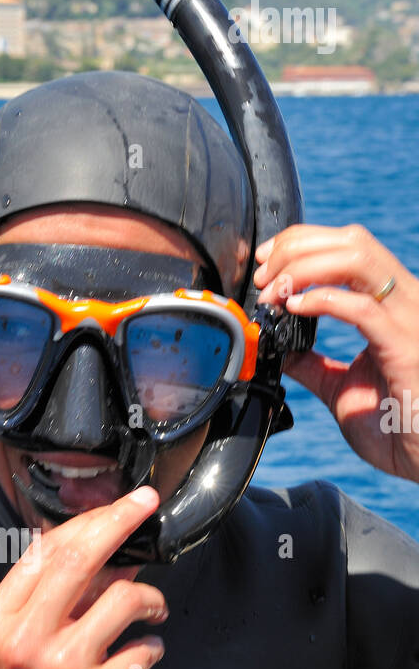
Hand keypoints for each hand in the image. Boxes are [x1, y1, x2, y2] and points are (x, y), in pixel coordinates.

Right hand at [0, 488, 168, 668]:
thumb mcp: (8, 649)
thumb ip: (42, 602)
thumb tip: (97, 549)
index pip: (46, 550)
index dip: (91, 519)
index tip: (122, 504)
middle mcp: (25, 639)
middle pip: (81, 557)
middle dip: (121, 522)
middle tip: (146, 508)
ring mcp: (63, 667)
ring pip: (124, 597)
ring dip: (149, 599)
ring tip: (152, 611)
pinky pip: (144, 647)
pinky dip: (153, 646)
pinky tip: (145, 655)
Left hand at [253, 223, 418, 481]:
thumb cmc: (395, 427)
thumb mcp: (340, 388)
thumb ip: (311, 365)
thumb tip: (279, 350)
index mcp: (390, 305)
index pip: (348, 246)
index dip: (302, 243)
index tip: (267, 261)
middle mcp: (403, 301)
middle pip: (351, 241)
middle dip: (297, 248)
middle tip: (264, 277)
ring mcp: (407, 319)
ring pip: (358, 259)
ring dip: (305, 267)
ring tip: (275, 292)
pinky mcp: (404, 346)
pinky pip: (362, 308)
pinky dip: (323, 300)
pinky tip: (295, 308)